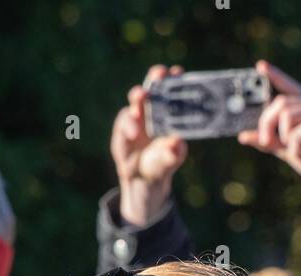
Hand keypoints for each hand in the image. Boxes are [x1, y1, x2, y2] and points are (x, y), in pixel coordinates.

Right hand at [112, 64, 188, 225]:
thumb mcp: (170, 159)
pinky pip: (125, 124)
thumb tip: (177, 144)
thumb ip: (174, 153)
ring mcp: (136, 119)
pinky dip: (129, 125)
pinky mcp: (123, 129)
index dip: (174, 81)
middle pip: (152, 91)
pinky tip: (134, 132)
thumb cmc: (162, 162)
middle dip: (155, 80)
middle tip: (159, 73)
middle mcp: (152, 112)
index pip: (171, 94)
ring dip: (139, 98)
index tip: (178, 71)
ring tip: (142, 96)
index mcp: (168, 115)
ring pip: (136, 104)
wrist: (143, 178)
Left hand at [237, 61, 300, 206]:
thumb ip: (267, 140)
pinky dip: (294, 147)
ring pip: (285, 114)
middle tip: (263, 141)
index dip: (274, 75)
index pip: (288, 87)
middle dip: (267, 122)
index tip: (259, 66)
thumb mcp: (286, 149)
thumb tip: (243, 136)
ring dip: (282, 136)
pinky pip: (294, 130)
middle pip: (280, 102)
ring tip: (293, 150)